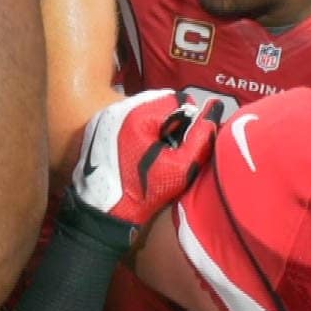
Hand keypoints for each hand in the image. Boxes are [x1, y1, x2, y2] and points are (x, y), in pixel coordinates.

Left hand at [71, 90, 220, 240]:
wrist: (103, 211)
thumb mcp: (181, 169)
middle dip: (170, 120)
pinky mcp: (97, 125)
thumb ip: (201, 138)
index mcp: (138, 115)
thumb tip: (214, 110)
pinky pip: (126, 116)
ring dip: (154, 123)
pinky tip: (136, 151)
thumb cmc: (143, 191)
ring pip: (143, 107)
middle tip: (168, 148)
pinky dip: (136, 127)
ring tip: (152, 151)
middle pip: (159, 100)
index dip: (188, 120)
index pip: (178, 99)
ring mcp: (104, 115)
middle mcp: (118, 108)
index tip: (183, 142)